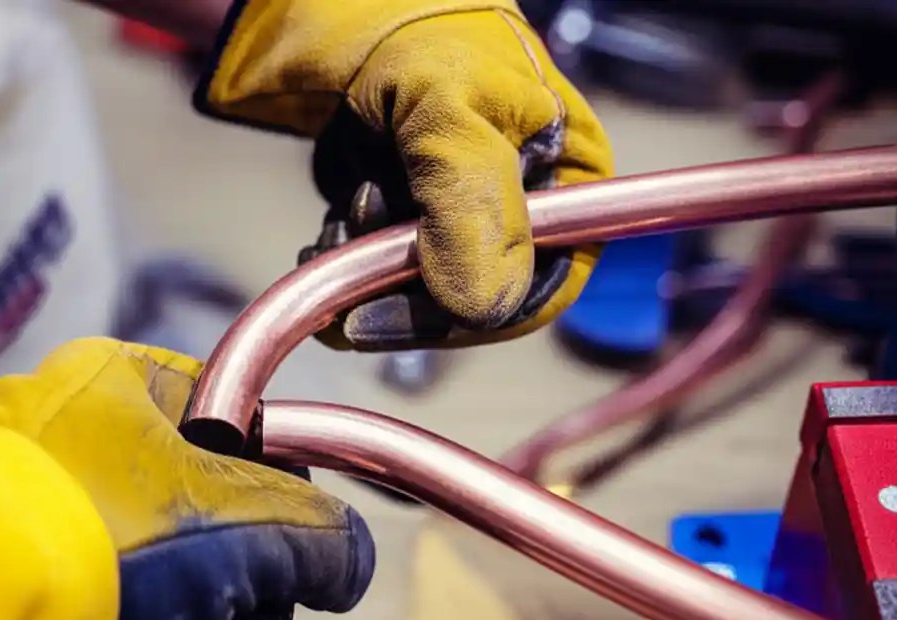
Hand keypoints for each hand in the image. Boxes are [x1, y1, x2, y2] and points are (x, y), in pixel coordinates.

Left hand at [0, 339, 374, 619]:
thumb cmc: (110, 540)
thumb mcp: (249, 531)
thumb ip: (318, 537)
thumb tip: (348, 562)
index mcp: (114, 370)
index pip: (221, 408)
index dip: (260, 473)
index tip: (266, 531)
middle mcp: (44, 397)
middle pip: (161, 463)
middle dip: (194, 525)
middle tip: (208, 581)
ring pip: (103, 505)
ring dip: (135, 552)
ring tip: (142, 604)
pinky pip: (46, 537)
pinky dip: (76, 570)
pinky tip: (86, 608)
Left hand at [198, 0, 612, 348]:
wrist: (343, 15)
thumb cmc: (421, 41)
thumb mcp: (452, 108)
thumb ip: (470, 202)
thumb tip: (481, 307)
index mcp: (569, 184)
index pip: (545, 286)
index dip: (482, 312)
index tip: (412, 312)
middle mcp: (522, 215)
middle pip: (475, 302)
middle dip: (408, 292)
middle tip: (350, 277)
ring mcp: (458, 224)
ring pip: (417, 296)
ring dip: (370, 273)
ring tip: (343, 218)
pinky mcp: (406, 228)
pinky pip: (378, 278)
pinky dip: (348, 263)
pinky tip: (327, 232)